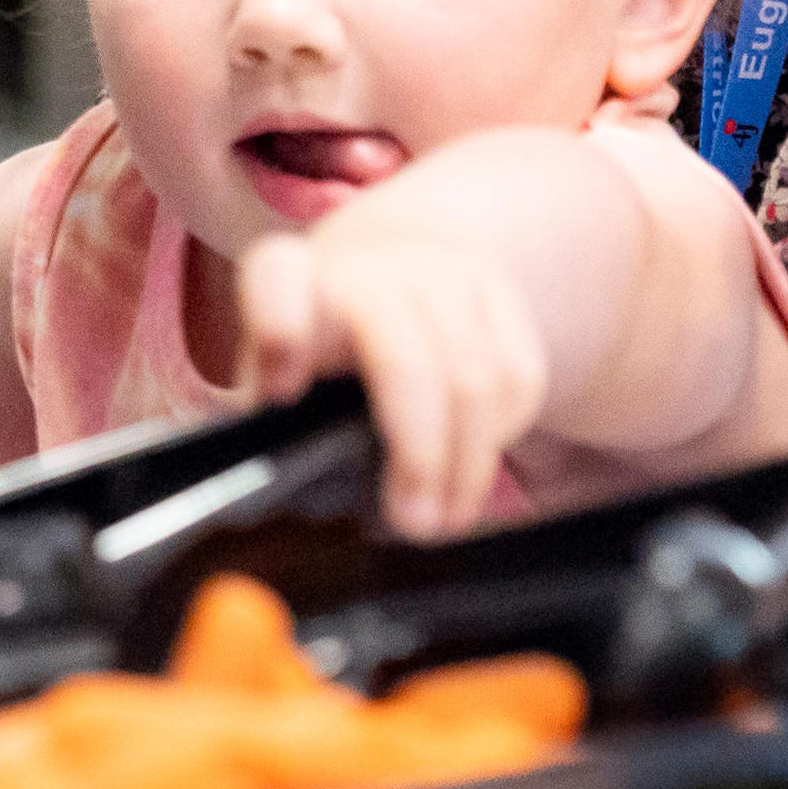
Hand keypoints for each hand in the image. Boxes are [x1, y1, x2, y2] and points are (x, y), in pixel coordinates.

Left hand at [237, 231, 548, 541]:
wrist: (387, 265)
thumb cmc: (320, 346)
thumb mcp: (274, 379)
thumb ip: (268, 429)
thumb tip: (269, 498)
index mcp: (292, 285)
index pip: (278, 280)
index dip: (280, 331)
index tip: (281, 392)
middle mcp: (366, 273)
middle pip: (403, 360)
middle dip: (417, 454)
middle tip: (414, 524)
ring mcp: (437, 274)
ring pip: (474, 378)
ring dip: (468, 465)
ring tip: (448, 517)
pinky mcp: (495, 290)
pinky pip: (519, 375)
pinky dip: (503, 434)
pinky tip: (474, 465)